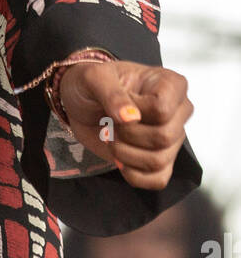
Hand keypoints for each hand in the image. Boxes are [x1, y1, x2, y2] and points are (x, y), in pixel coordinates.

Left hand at [58, 59, 193, 189]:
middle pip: (163, 137)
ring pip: (159, 161)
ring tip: (112, 137)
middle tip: (111, 122)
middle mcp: (177, 111)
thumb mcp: (93, 78)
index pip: (162, 109)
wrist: (80, 104)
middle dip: (127, 134)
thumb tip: (131, 116)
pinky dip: (132, 173)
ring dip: (125, 153)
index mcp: (170, 83)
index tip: (120, 102)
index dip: (135, 111)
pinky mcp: (161, 160)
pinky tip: (119, 157)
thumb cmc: (91, 84)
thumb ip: (112, 94)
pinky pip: (158, 180)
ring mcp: (172, 138)